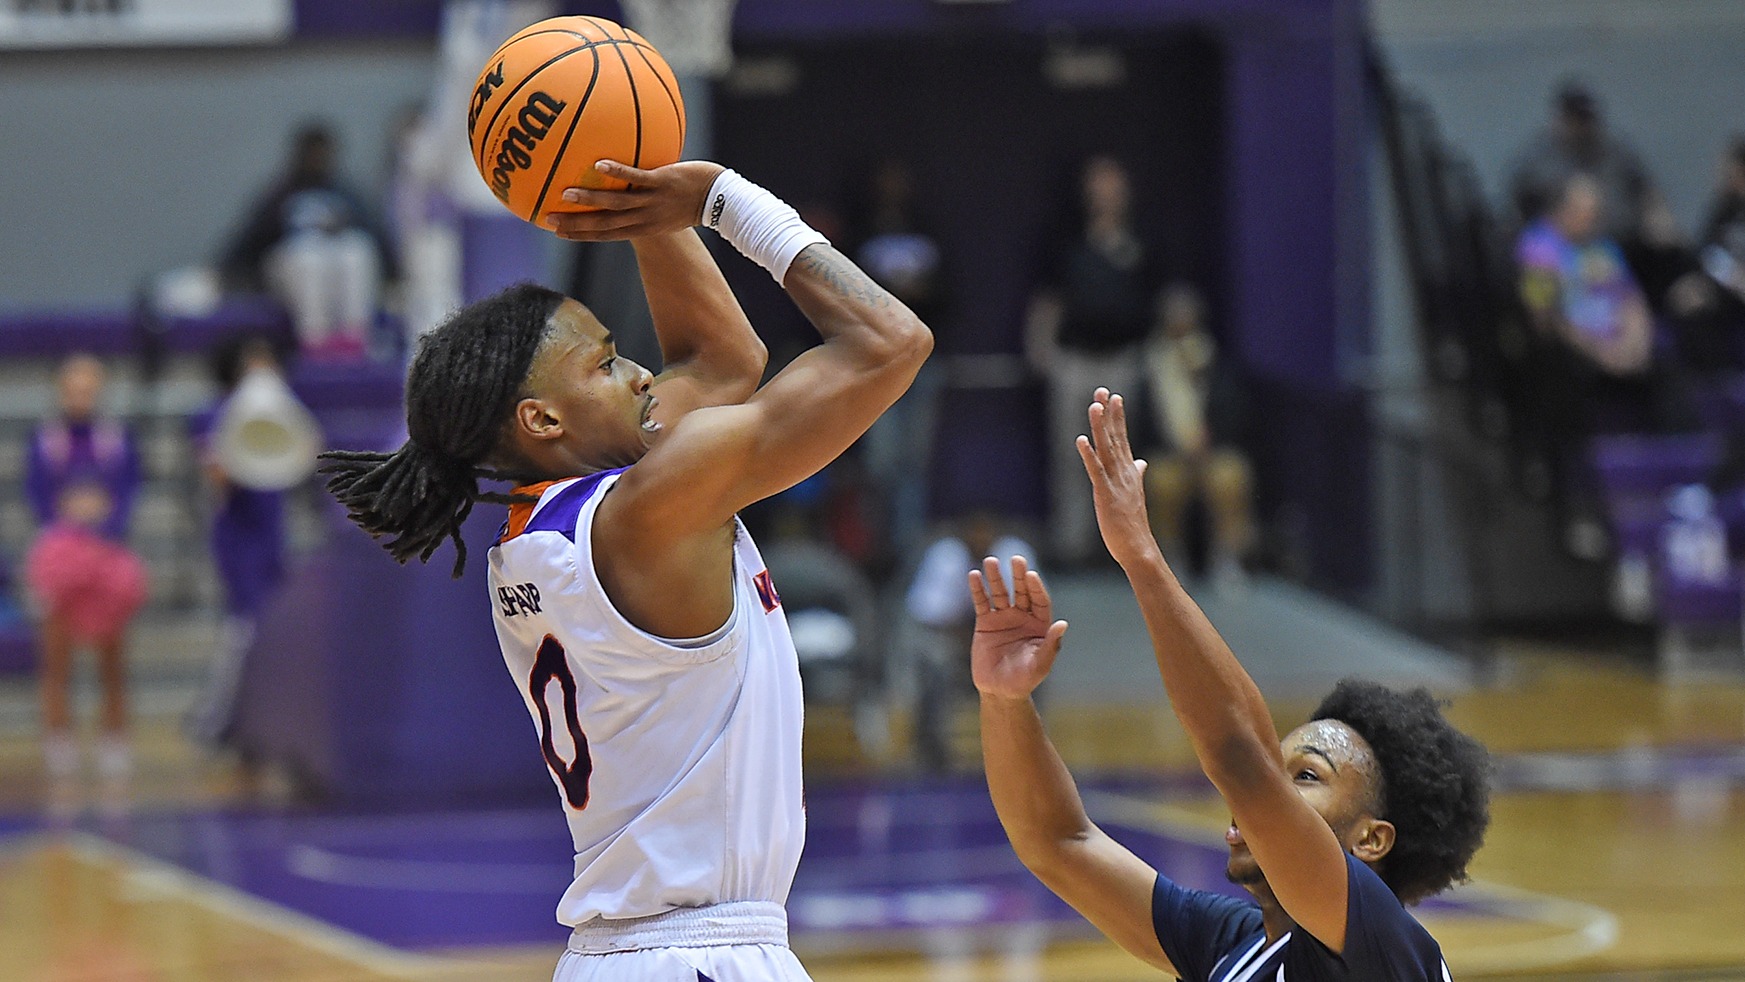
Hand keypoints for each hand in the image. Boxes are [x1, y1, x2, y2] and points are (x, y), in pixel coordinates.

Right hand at [544, 159, 725, 240]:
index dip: (582, 235)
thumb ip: (643, 204)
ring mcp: (653, 201)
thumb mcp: (666, 212)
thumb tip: (624, 190)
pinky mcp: (663, 182)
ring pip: (617, 203)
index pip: (606, 234)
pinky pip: (637, 178)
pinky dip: (619, 172)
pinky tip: (600, 164)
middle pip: (604, 224)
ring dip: (591, 198)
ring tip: (567, 193)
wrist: (720, 198)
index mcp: (643, 228)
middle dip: (576, 224)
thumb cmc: (692, 202)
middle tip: (550, 220)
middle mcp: (645, 218)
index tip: (558, 233)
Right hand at [970, 555, 1067, 699]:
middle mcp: (1022, 617)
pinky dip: (978, 589)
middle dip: (1019, 576)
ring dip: (996, 577)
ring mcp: (1003, 618)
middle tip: (1016, 559)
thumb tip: (1063, 624)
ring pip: (1000, 593)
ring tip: (990, 561)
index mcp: (1039, 624)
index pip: (1039, 600)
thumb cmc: (1025, 680)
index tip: (1031, 575)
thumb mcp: (1040, 664)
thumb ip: (1051, 644)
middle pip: (1021, 591)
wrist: (999, 691)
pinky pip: (982, 602)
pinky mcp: (985, 622)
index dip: (1036, 588)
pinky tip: (974, 575)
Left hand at [1077, 388, 1161, 569]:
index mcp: (1129, 471)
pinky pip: (1096, 471)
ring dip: (1100, 427)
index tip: (1114, 397)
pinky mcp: (1106, 495)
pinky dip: (1088, 455)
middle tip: (1103, 390)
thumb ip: (1137, 473)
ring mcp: (1116, 482)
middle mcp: (1125, 472)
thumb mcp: (1135, 493)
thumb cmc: (1133, 524)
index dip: (1117, 417)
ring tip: (1094, 406)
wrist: (1138, 548)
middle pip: (1115, 437)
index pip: (1123, 438)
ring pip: (1106, 449)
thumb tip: (1142, 461)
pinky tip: (1080, 440)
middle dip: (1108, 414)